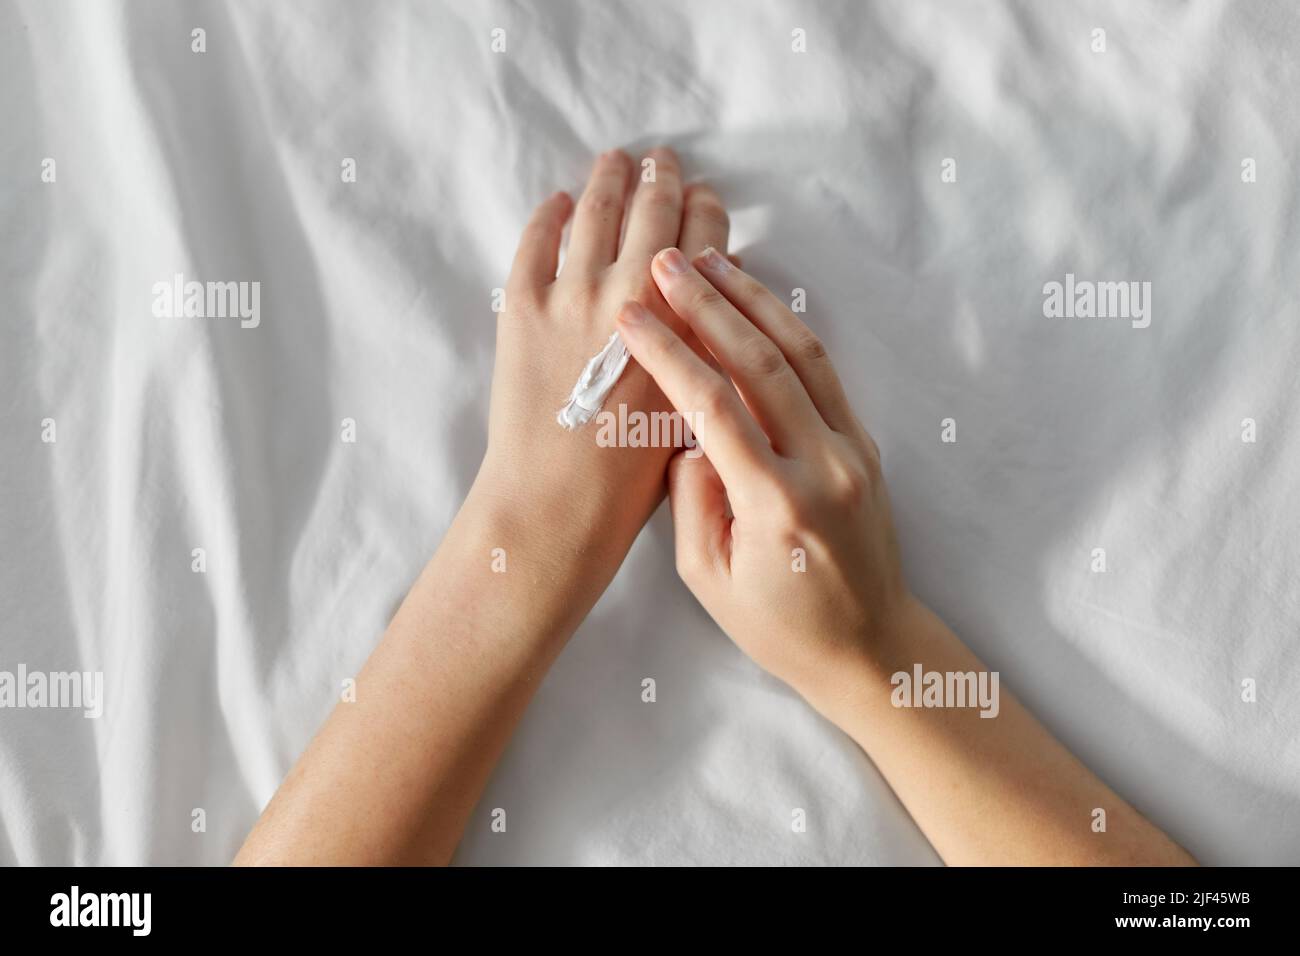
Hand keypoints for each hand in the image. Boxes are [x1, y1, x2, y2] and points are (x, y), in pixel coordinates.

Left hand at [477, 148, 732, 564]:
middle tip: (662, 160)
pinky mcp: (521, 306)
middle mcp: (630, 290)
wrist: (556, 504)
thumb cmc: (634, 475)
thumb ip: (707, 346)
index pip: (703, 237)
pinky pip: (535, 242)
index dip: (705, 208)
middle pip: (652, 210)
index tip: (703, 193)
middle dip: (661, 178)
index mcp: (684, 318)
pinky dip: (549, 215)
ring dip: (609, 180)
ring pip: (595, 213)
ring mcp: (570, 293)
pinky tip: (559, 203)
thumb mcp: (694, 407)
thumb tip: (711, 299)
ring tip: (615, 160)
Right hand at [613, 246, 913, 702]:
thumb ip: (691, 502)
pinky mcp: (865, 444)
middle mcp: (824, 466)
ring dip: (753, 300)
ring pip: (802, 353)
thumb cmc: (780, 626)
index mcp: (778, 505)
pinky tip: (755, 300)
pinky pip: (824, 372)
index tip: (630, 317)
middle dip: (709, 304)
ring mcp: (854, 450)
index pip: (714, 406)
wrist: (871, 647)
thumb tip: (688, 434)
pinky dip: (787, 328)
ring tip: (709, 261)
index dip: (669, 353)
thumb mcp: (710, 580)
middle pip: (762, 362)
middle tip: (665, 262)